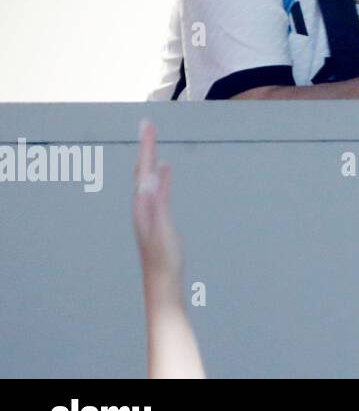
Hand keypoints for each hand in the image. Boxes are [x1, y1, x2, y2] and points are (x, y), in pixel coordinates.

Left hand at [133, 119, 183, 297]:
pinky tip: (161, 175)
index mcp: (143, 206)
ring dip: (148, 160)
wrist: (162, 287)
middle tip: (147, 126)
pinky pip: (155, 190)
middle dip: (145, 148)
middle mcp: (142, 207)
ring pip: (145, 180)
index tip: (147, 123)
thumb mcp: (162, 231)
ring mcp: (148, 214)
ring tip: (151, 144)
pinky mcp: (156, 220)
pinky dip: (157, 177)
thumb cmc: (164, 261)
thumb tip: (149, 178)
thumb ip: (156, 205)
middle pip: (141, 171)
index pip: (143, 169)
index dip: (146, 146)